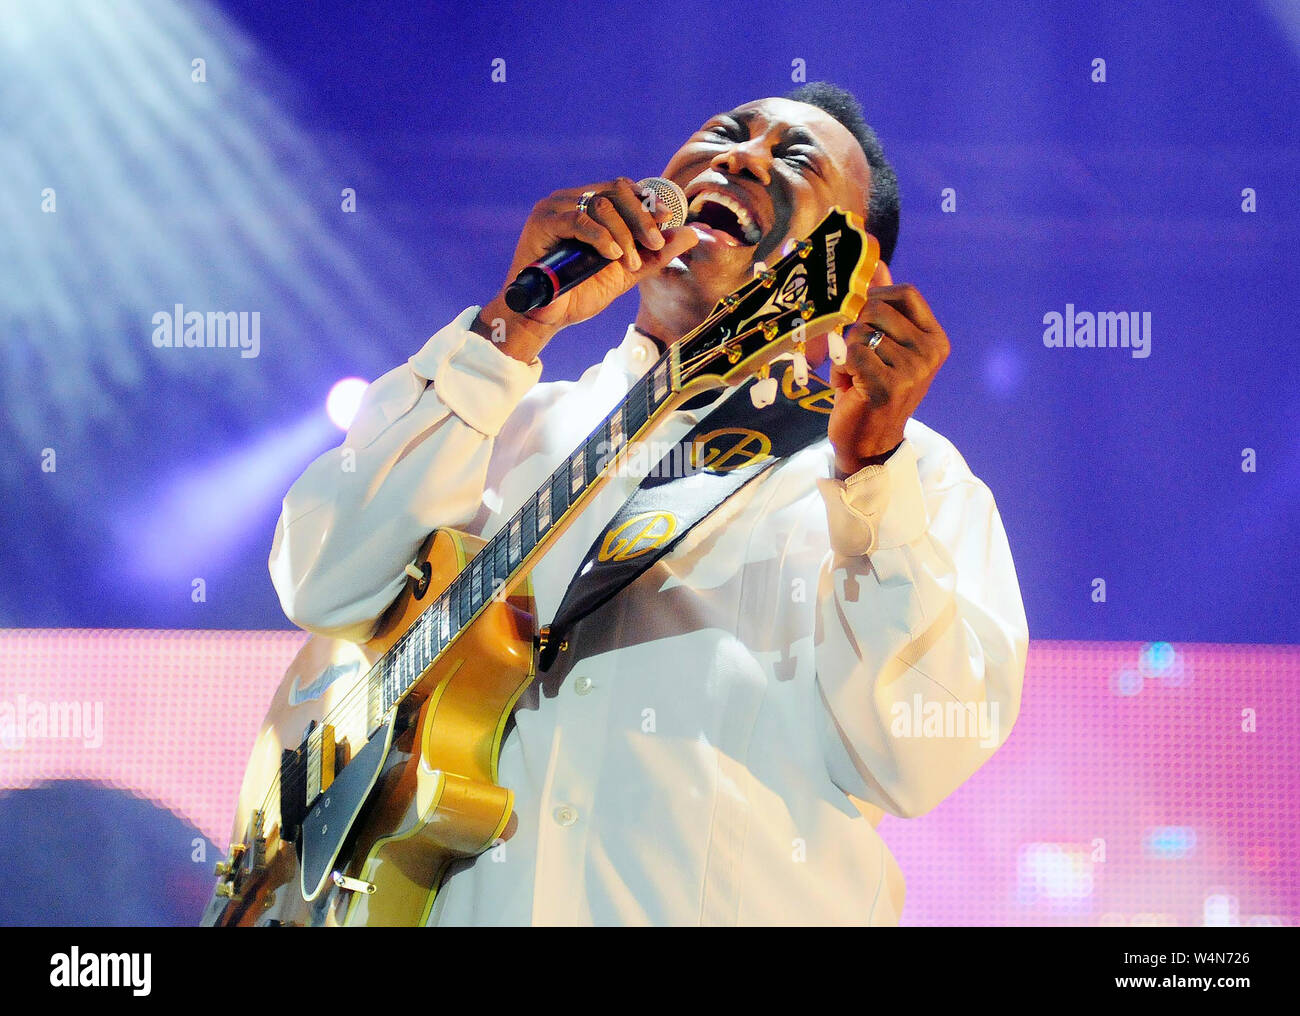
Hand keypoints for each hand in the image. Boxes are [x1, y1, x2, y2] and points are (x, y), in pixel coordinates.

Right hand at [474, 177, 698, 361]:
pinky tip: (612, 256)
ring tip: (627, 262)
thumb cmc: (579, 294)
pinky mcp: (543, 221)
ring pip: (601, 204)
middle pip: (616, 191)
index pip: (624, 189)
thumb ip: (654, 255)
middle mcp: (572, 200)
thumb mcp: (625, 274)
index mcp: (589, 207)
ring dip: (623, 233)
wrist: (546, 318)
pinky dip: (601, 237)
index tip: (668, 221)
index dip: (649, 202)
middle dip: (642, 218)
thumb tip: (689, 234)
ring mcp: (556, 207)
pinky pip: (579, 219)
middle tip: (655, 245)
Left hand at [827, 271, 949, 476]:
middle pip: (876, 309)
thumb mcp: (883, 345)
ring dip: (847, 353)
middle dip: (855, 329)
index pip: (906, 292)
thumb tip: (878, 263)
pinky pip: (849, 354)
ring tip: (856, 376)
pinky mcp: (887, 385)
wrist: (868, 442)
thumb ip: (884, 306)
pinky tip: (850, 387)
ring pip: (859, 332)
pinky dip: (841, 368)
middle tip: (858, 356)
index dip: (875, 298)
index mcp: (935, 339)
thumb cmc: (873, 389)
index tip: (863, 320)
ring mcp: (912, 370)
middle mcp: (930, 352)